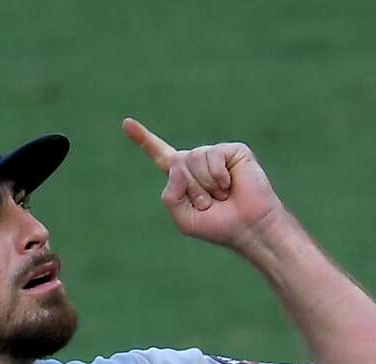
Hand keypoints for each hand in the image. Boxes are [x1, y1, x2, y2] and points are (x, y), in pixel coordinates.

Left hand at [122, 117, 284, 251]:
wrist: (248, 227)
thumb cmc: (218, 226)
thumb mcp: (183, 219)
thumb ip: (169, 196)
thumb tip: (177, 163)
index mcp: (183, 178)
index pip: (161, 156)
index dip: (144, 141)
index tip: (127, 124)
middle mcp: (197, 162)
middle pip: (176, 163)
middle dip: (190, 189)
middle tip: (209, 203)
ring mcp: (214, 154)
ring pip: (193, 159)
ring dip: (205, 185)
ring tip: (221, 196)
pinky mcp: (232, 150)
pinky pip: (212, 156)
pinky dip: (218, 177)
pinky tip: (230, 186)